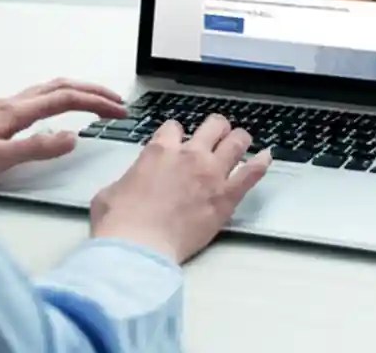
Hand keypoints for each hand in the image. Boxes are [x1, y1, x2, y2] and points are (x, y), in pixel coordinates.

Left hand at [0, 78, 127, 184]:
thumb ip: (36, 148)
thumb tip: (72, 137)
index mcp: (14, 111)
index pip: (65, 98)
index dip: (96, 102)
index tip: (120, 112)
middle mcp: (9, 104)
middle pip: (59, 86)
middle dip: (92, 91)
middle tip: (117, 102)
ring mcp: (0, 109)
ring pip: (47, 90)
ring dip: (76, 92)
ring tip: (95, 102)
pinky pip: (35, 99)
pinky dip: (58, 99)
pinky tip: (56, 113)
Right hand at [89, 114, 271, 262]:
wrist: (138, 247)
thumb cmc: (120, 223)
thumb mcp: (109, 193)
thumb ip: (125, 182)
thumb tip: (126, 188)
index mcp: (159, 151)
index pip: (173, 128)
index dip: (176, 134)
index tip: (177, 143)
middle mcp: (189, 155)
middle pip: (212, 126)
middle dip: (215, 128)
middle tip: (216, 135)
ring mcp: (211, 174)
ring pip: (236, 142)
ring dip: (239, 139)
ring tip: (241, 141)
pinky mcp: (226, 197)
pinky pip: (252, 173)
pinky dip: (261, 163)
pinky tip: (266, 157)